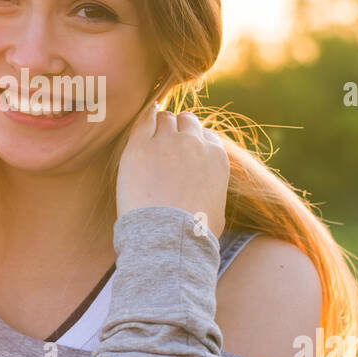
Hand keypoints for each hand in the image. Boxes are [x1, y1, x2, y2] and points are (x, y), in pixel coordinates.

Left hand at [116, 104, 229, 238]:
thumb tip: (209, 196)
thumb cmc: (193, 233)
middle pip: (187, 121)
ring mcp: (166, 142)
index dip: (194, 141)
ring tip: (152, 134)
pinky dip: (146, 118)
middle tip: (167, 140)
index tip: (185, 149)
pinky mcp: (140, 146)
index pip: (206, 136)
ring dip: (160, 124)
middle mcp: (194, 143)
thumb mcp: (217, 210)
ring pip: (165, 118)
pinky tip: (145, 118)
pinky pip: (144, 121)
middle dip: (178, 128)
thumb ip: (214, 191)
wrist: (169, 238)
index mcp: (216, 157)